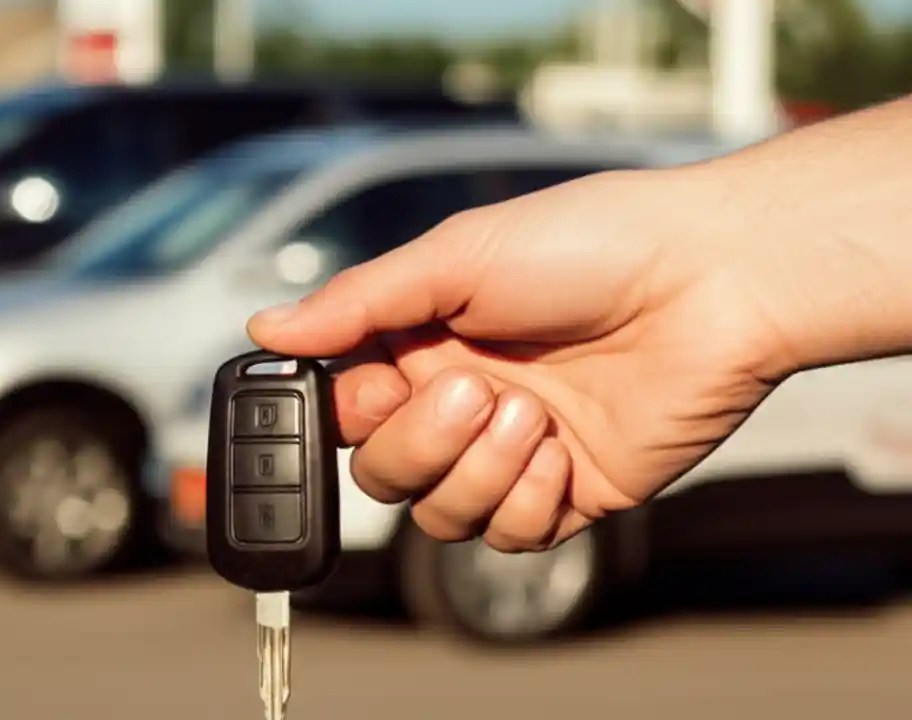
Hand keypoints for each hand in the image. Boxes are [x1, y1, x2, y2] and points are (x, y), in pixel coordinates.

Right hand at [249, 168, 785, 551]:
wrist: (710, 280)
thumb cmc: (585, 246)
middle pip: (384, 475)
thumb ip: (355, 304)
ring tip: (532, 412)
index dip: (352, 415)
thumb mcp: (454, 257)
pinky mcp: (567, 493)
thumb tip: (262, 329)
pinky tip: (560, 447)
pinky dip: (524, 498)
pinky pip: (508, 536)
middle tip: (478, 389)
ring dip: (476, 469)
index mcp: (423, 345)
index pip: (346, 413)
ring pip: (438, 515)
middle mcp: (459, 404)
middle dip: (421, 442)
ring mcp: (511, 454)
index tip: (381, 386)